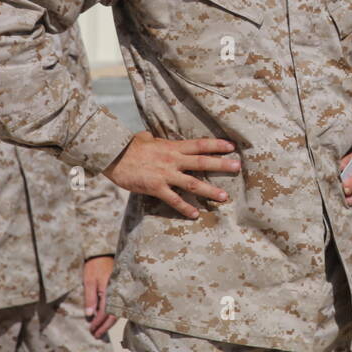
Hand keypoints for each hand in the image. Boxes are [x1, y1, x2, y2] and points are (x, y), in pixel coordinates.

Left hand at [83, 256, 116, 338]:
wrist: (102, 253)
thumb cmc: (95, 266)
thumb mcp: (89, 282)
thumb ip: (90, 298)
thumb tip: (90, 314)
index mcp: (110, 291)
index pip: (105, 312)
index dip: (98, 323)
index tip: (91, 330)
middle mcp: (118, 292)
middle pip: (113, 315)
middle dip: (104, 327)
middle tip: (96, 335)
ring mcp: (120, 291)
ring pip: (118, 312)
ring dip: (109, 322)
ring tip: (100, 330)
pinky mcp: (120, 290)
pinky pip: (119, 306)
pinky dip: (113, 315)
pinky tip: (107, 319)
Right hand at [102, 132, 239, 217]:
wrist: (113, 156)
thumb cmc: (129, 146)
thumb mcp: (146, 139)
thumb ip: (155, 140)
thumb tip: (152, 136)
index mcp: (172, 146)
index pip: (199, 144)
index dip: (216, 144)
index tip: (232, 146)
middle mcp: (173, 159)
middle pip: (202, 162)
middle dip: (221, 165)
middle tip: (238, 167)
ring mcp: (165, 174)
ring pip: (192, 183)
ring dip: (209, 191)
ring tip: (224, 197)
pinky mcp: (156, 187)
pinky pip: (173, 199)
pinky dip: (185, 208)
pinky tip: (195, 215)